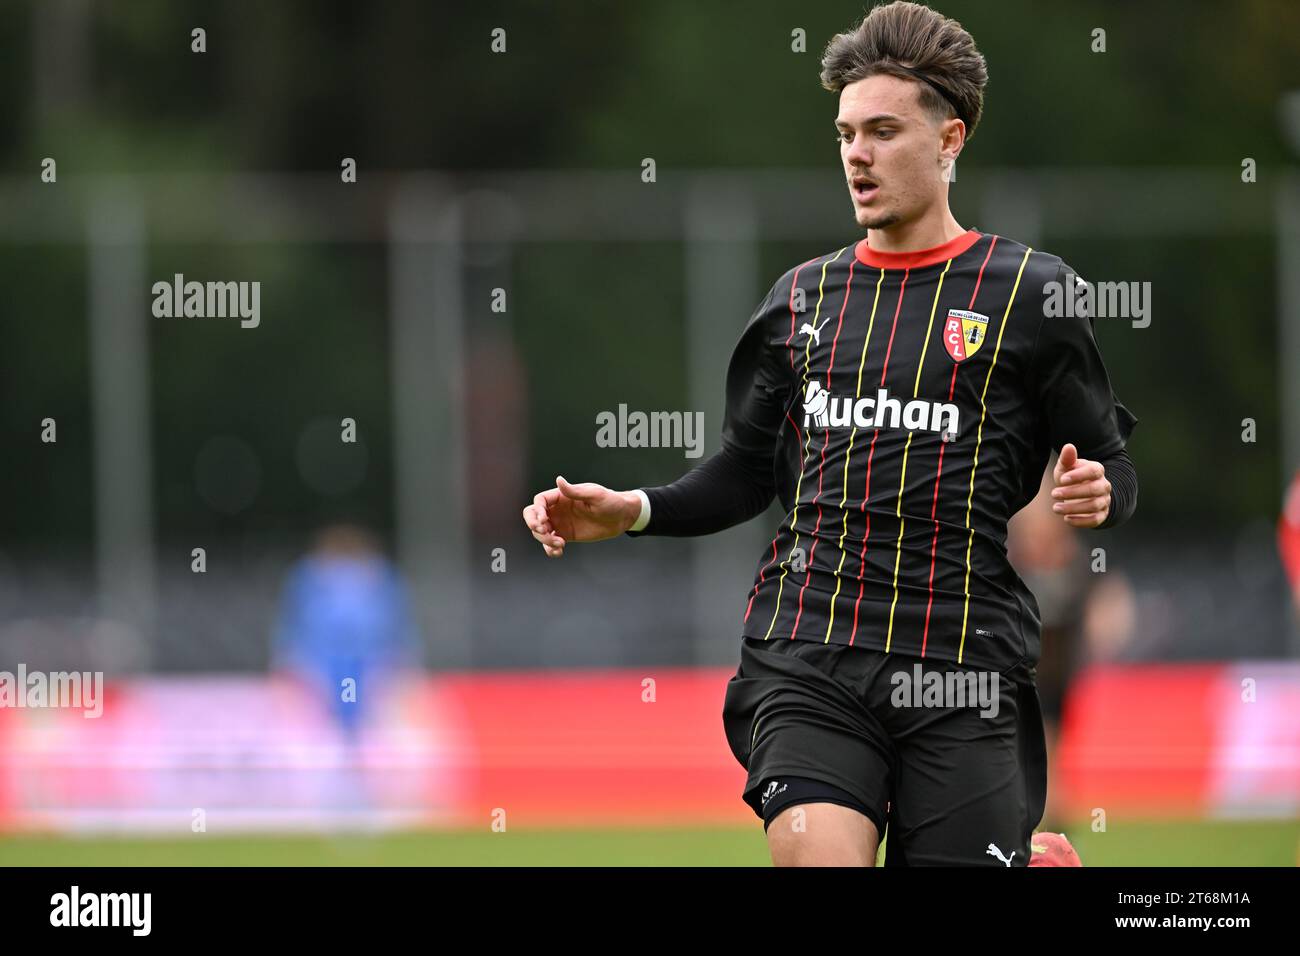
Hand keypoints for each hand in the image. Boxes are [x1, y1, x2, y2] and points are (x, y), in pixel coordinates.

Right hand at [522, 476, 641, 557]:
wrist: (622, 518)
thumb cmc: (611, 501)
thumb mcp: (595, 495)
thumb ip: (575, 491)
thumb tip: (559, 480)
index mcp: (562, 496)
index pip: (539, 501)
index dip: (536, 511)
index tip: (543, 521)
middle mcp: (558, 509)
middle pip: (533, 516)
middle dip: (533, 525)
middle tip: (544, 532)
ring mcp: (561, 523)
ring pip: (540, 532)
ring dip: (545, 540)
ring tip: (560, 544)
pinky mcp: (566, 535)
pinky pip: (551, 544)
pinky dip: (550, 549)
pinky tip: (558, 552)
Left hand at [1051, 443, 1110, 527]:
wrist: (1080, 495)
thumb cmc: (1070, 478)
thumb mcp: (1066, 468)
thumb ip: (1067, 459)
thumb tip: (1069, 446)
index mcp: (1097, 470)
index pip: (1094, 471)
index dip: (1078, 476)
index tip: (1061, 480)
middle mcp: (1104, 485)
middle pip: (1094, 490)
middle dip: (1073, 493)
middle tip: (1054, 494)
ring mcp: (1105, 500)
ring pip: (1094, 505)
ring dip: (1073, 508)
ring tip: (1055, 508)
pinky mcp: (1102, 514)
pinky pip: (1096, 519)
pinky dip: (1081, 521)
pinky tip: (1066, 518)